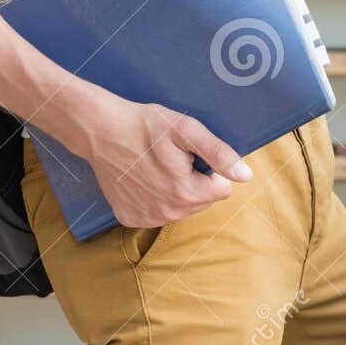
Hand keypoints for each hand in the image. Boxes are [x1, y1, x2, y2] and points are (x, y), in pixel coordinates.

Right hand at [71, 96, 251, 228]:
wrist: (100, 130)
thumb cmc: (144, 125)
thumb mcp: (186, 129)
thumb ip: (219, 154)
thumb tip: (245, 176)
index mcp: (188, 193)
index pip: (221, 190)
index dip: (210, 170)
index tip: (190, 155)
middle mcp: (169, 214)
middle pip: (201, 202)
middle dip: (194, 181)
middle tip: (172, 159)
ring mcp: (148, 219)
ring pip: (181, 209)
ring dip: (175, 191)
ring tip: (156, 167)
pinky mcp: (131, 219)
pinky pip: (157, 212)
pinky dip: (153, 198)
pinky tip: (142, 179)